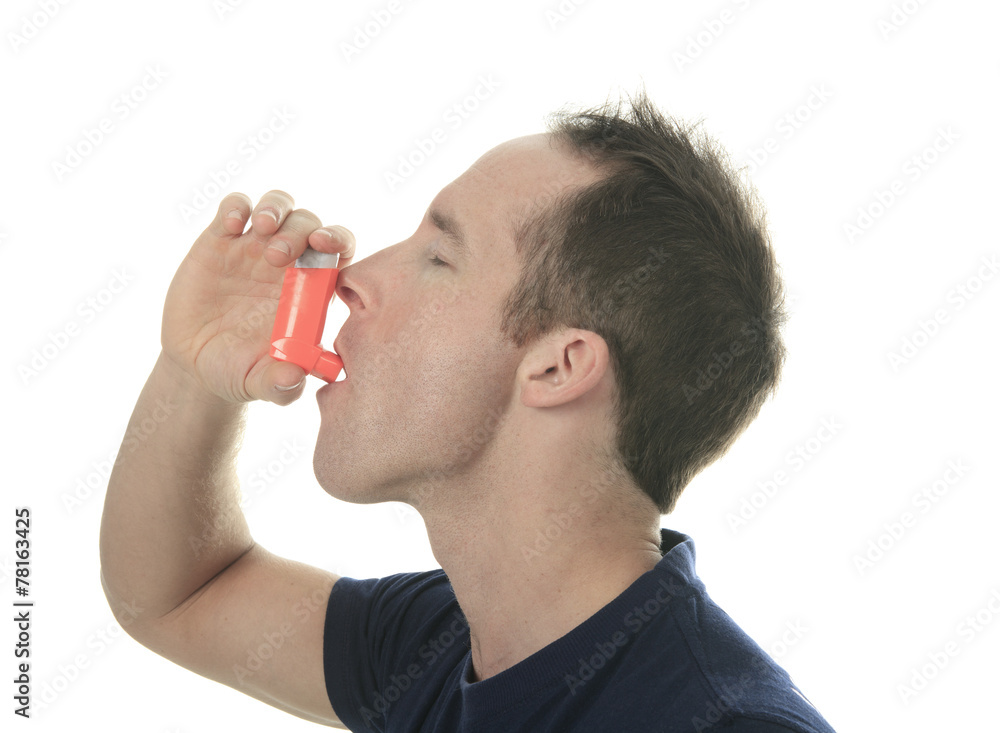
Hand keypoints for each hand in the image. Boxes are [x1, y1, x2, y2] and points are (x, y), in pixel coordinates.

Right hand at [160, 190, 355, 404]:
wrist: (194, 362)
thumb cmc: (238, 371)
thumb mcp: (258, 384)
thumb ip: (281, 385)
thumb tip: (295, 377)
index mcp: (309, 291)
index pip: (339, 252)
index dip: (338, 240)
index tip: (326, 245)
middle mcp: (287, 263)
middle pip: (310, 224)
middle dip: (301, 231)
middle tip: (278, 256)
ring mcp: (253, 247)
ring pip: (278, 206)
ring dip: (276, 208)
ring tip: (263, 229)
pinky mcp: (220, 240)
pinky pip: (235, 207)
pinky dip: (237, 206)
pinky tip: (231, 225)